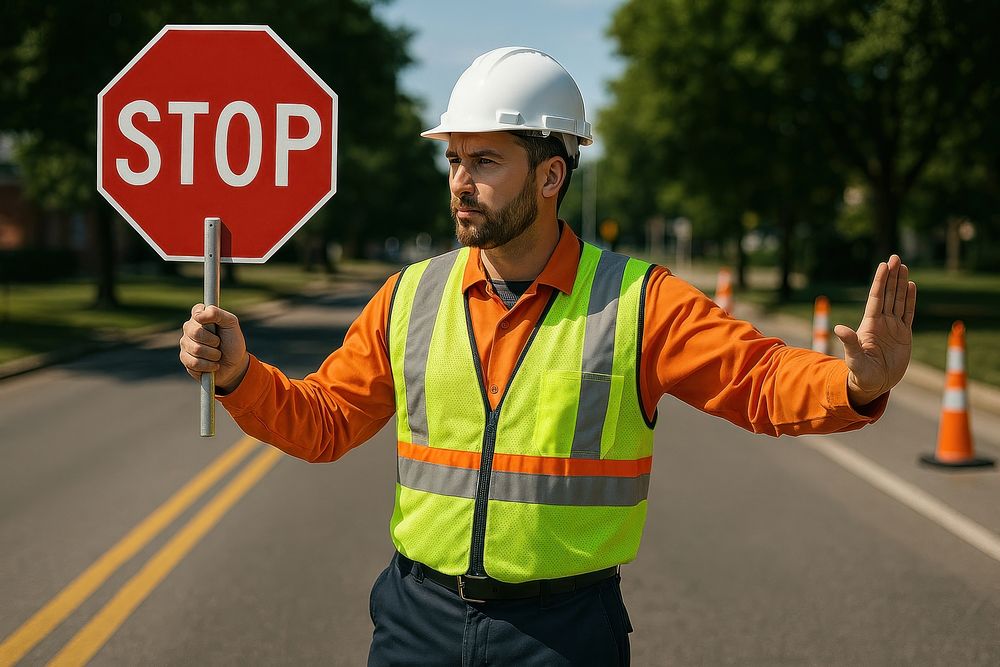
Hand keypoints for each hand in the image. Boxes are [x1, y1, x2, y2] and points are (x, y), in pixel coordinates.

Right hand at [179, 304, 249, 393]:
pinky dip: (208, 365)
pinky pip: (194, 363)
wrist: (234, 365)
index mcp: (200, 316)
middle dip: (213, 341)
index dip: (206, 319)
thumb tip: (198, 315)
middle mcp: (190, 328)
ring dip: (213, 355)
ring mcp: (185, 343)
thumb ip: (218, 314)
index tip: (216, 324)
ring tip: (218, 355)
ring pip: (196, 349)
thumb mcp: (231, 324)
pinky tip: (213, 365)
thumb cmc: (232, 342)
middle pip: (195, 332)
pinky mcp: (185, 359)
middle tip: (219, 343)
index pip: (196, 311)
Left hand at [834, 255, 916, 406]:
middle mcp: (881, 322)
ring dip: (901, 283)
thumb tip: (838, 328)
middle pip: (888, 294)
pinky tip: (911, 286)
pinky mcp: (904, 334)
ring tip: (903, 266)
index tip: (883, 265)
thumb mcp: (854, 358)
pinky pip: (908, 313)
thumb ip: (850, 343)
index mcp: (870, 324)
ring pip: (898, 300)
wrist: (874, 384)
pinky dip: (910, 299)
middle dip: (892, 276)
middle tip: (895, 257)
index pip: (876, 298)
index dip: (880, 281)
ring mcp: (893, 327)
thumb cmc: (860, 373)